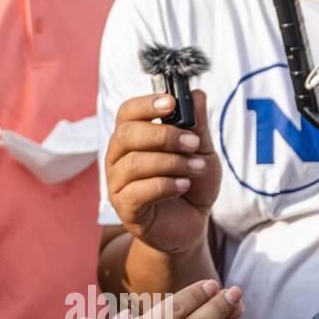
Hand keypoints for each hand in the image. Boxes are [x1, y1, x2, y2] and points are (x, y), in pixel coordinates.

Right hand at [105, 89, 221, 254]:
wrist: (191, 225)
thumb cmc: (192, 184)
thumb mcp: (201, 152)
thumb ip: (198, 126)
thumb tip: (198, 94)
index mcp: (133, 138)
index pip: (127, 112)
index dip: (146, 104)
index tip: (171, 103)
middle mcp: (118, 157)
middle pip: (126, 135)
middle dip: (163, 135)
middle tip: (193, 143)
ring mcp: (117, 184)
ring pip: (134, 163)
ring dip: (171, 163)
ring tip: (196, 168)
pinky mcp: (125, 209)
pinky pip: (138, 192)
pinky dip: (165, 185)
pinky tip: (183, 185)